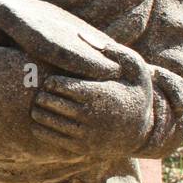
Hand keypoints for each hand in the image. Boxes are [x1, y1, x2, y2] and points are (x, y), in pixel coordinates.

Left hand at [32, 41, 153, 155]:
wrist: (144, 133)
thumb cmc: (135, 94)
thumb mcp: (136, 69)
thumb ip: (113, 50)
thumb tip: (81, 34)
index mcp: (98, 94)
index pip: (57, 85)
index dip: (51, 81)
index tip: (54, 81)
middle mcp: (89, 115)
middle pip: (47, 101)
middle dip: (42, 94)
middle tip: (44, 92)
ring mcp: (84, 133)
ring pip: (45, 119)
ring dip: (38, 110)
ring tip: (42, 104)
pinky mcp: (80, 148)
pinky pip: (48, 136)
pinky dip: (39, 127)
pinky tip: (43, 120)